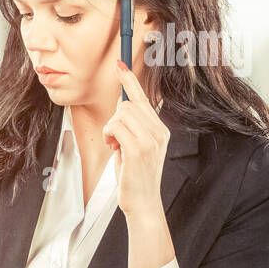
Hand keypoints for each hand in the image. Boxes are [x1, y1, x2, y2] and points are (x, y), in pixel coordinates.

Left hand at [103, 60, 169, 221]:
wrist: (142, 203)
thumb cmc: (134, 177)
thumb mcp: (133, 147)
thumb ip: (130, 128)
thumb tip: (120, 106)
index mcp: (160, 130)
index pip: (144, 99)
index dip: (130, 81)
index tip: (120, 64)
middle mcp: (159, 132)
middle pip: (128, 105)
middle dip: (114, 120)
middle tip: (114, 139)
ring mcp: (151, 140)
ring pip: (121, 114)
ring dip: (110, 129)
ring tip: (115, 146)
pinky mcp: (139, 149)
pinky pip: (115, 126)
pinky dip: (108, 135)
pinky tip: (114, 149)